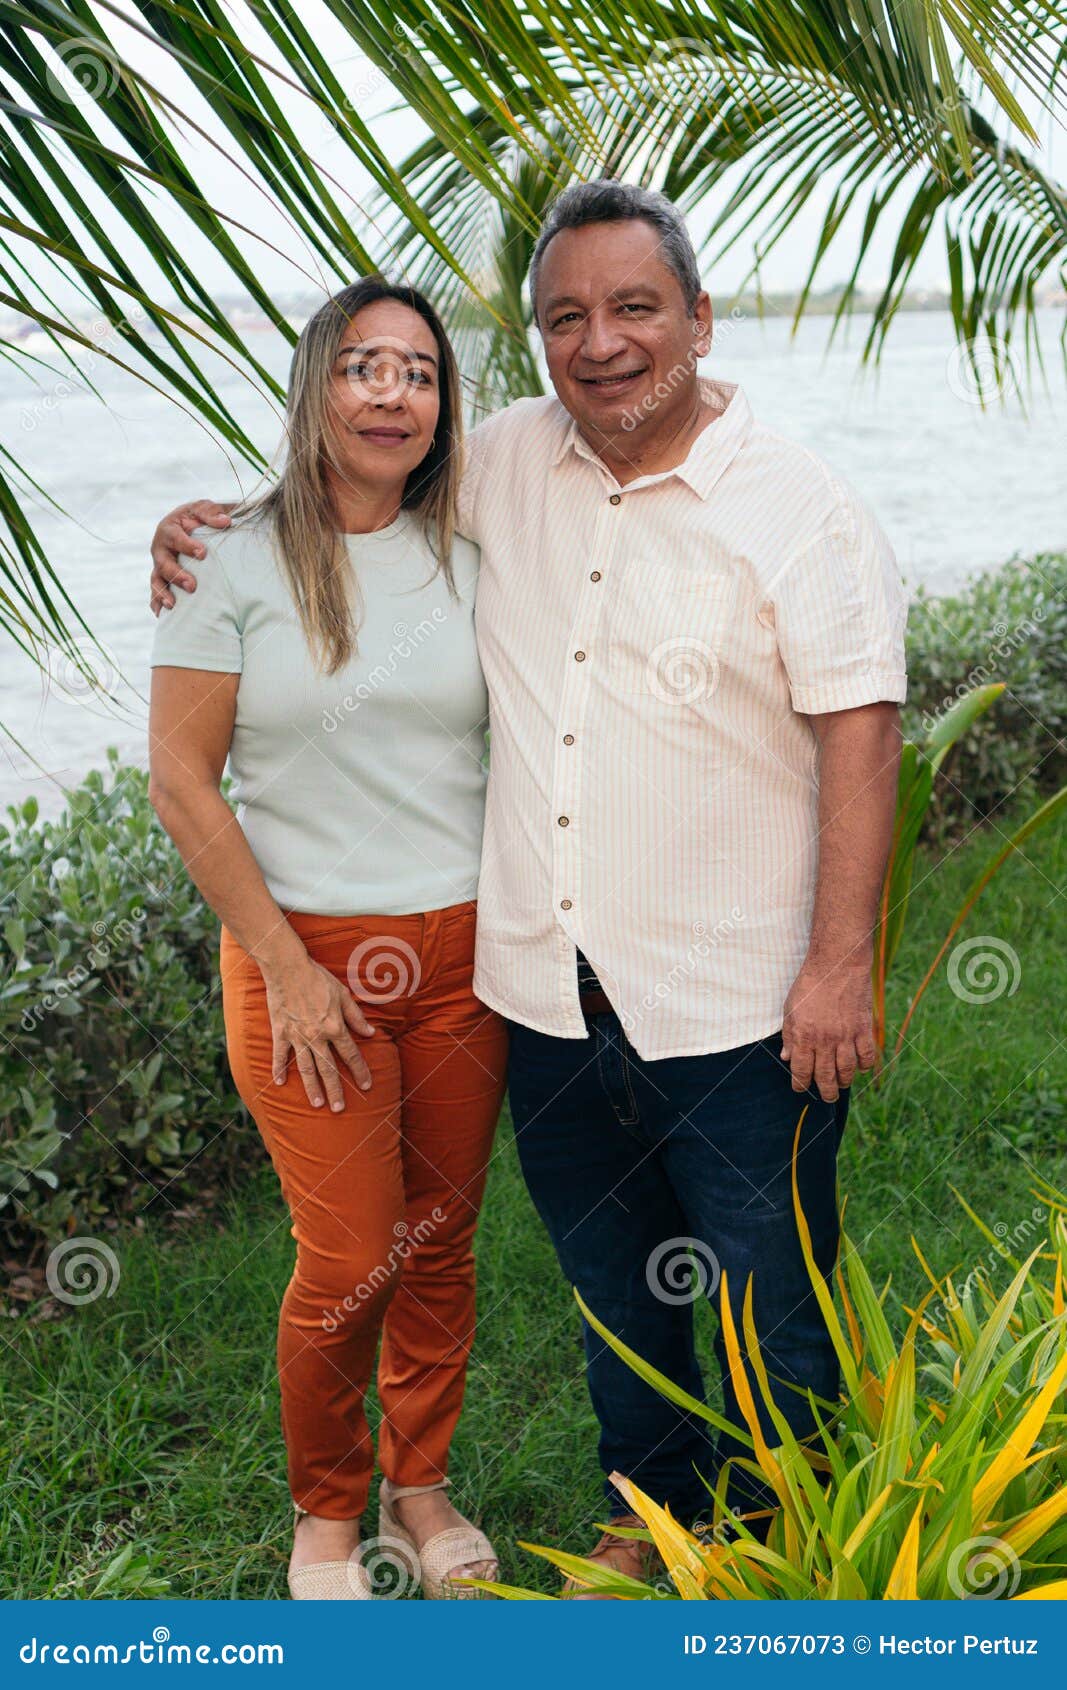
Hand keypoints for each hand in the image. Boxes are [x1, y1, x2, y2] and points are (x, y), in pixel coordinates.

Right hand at [150, 499, 233, 613]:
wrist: (190, 524)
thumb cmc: (199, 516)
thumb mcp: (205, 508)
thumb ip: (213, 513)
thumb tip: (226, 521)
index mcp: (169, 528)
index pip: (175, 537)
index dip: (187, 545)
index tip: (203, 553)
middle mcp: (161, 548)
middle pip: (163, 563)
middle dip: (177, 575)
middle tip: (192, 586)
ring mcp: (159, 565)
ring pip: (156, 580)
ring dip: (163, 593)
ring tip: (173, 605)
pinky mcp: (162, 579)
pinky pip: (155, 593)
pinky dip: (157, 605)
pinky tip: (163, 617)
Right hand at [264, 955, 375, 1108]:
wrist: (288, 968)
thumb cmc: (318, 979)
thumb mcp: (343, 995)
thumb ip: (356, 1017)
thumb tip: (371, 1033)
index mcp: (335, 1027)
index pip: (351, 1054)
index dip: (360, 1071)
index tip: (367, 1085)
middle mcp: (317, 1036)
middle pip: (329, 1069)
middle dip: (336, 1090)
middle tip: (339, 1109)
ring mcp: (297, 1036)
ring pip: (306, 1068)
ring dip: (312, 1087)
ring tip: (317, 1104)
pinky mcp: (280, 1032)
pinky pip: (280, 1055)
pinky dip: (279, 1069)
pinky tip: (280, 1083)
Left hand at [779, 955, 876, 1102]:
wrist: (837, 965)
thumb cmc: (810, 985)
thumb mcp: (790, 1009)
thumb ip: (789, 1035)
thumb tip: (786, 1057)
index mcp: (804, 1036)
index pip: (801, 1070)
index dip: (800, 1083)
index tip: (800, 1088)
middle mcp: (825, 1041)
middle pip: (826, 1077)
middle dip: (825, 1091)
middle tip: (826, 1096)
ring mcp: (846, 1036)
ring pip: (847, 1071)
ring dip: (844, 1082)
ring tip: (842, 1085)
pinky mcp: (863, 1029)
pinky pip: (866, 1056)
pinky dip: (864, 1066)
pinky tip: (860, 1067)